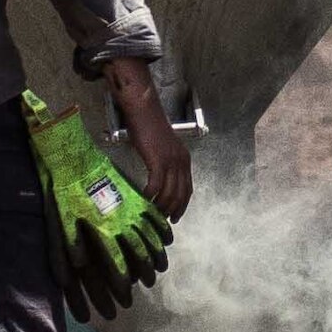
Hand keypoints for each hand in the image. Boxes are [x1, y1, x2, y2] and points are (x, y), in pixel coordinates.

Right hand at [104, 60, 194, 217]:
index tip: (176, 216)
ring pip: (170, 192)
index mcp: (184, 159)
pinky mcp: (158, 160)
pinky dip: (150, 195)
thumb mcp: (162, 147)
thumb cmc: (149, 127)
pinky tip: (144, 200)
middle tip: (163, 221)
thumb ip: (163, 162)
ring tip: (152, 214)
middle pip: (181, 193)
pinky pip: (156, 185)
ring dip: (161, 206)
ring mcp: (171, 161)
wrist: (144, 111)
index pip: (188, 188)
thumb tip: (157, 179)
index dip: (182, 204)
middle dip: (173, 210)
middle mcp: (181, 161)